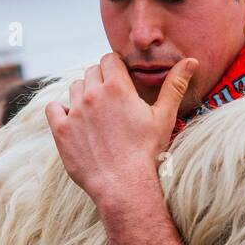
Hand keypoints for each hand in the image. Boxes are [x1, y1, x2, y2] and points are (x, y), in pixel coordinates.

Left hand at [45, 54, 196, 208]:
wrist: (123, 184)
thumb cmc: (146, 151)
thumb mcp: (164, 116)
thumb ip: (174, 85)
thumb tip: (192, 61)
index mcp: (117, 87)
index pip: (109, 59)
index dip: (115, 67)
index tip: (120, 79)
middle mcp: (92, 95)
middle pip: (91, 72)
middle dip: (100, 79)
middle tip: (110, 99)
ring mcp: (74, 112)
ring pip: (74, 88)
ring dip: (82, 94)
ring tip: (95, 112)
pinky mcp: (61, 130)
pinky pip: (52, 109)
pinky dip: (60, 111)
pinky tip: (72, 121)